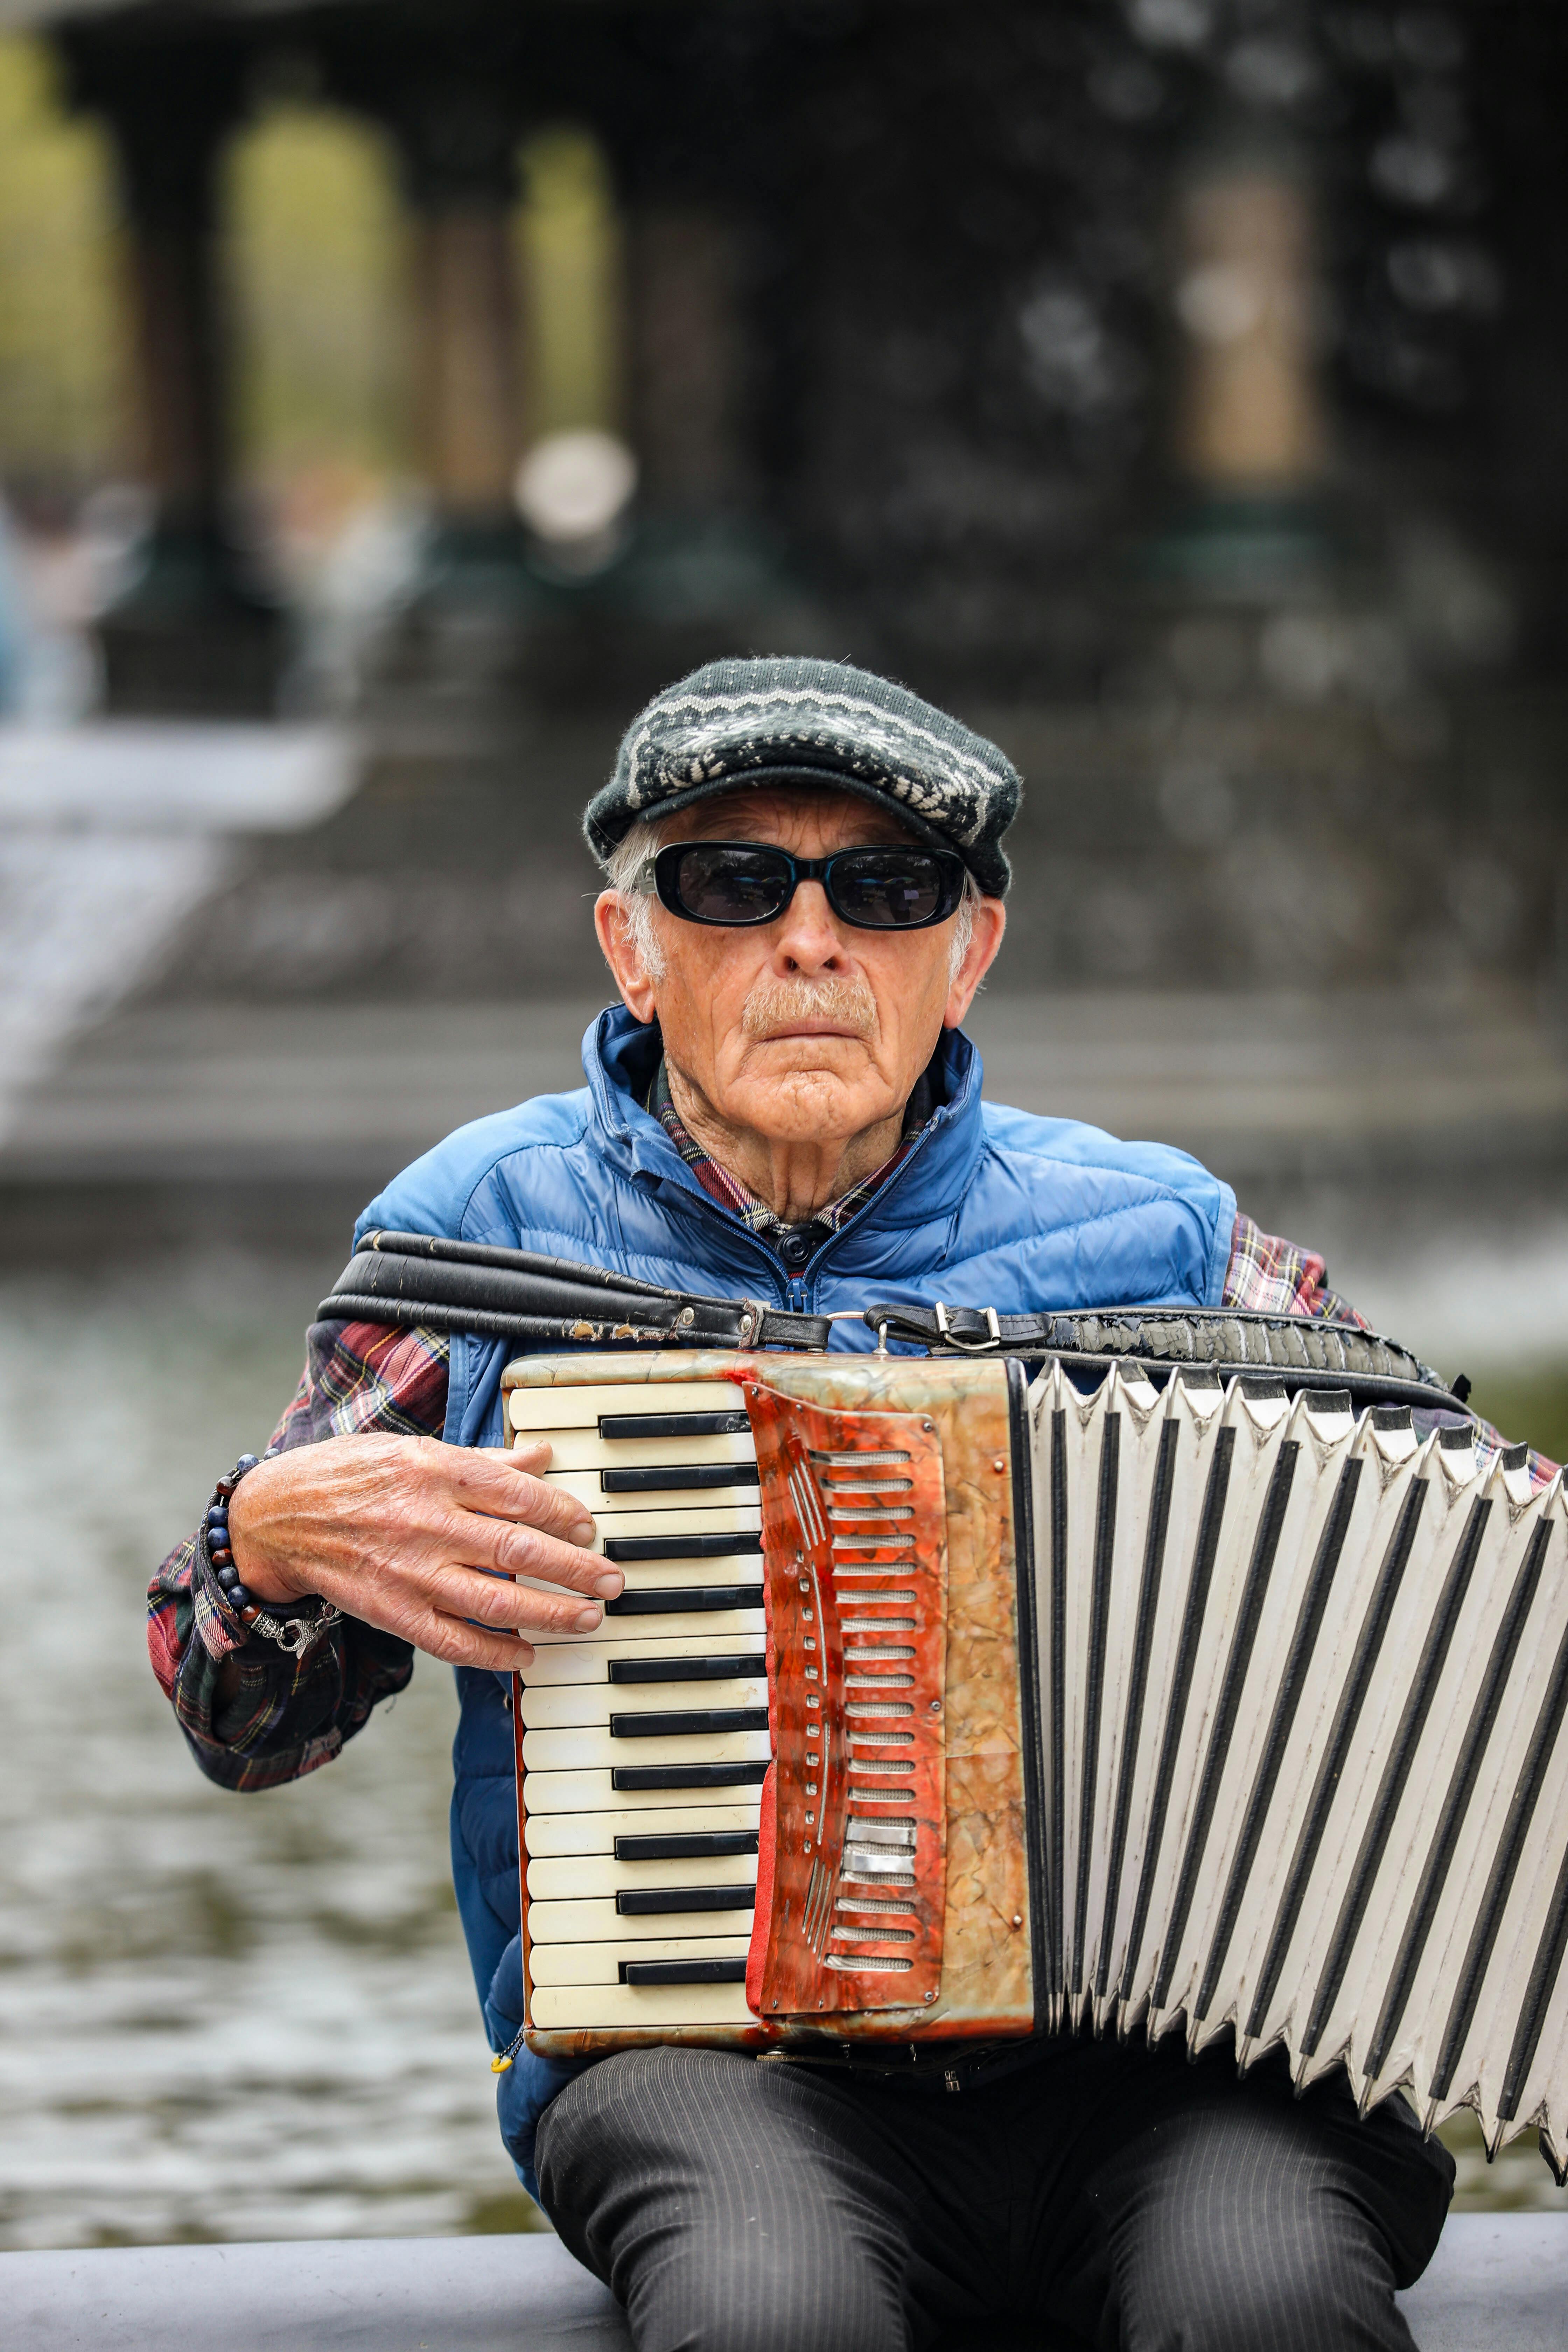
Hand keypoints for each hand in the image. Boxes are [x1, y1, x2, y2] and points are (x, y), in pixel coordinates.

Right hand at [225, 1434, 615, 1670]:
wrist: (275, 1517)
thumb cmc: (349, 1474)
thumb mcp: (413, 1449)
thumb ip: (482, 1460)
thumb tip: (542, 1455)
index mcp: (436, 1471)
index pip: (521, 1495)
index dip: (567, 1514)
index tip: (592, 1528)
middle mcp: (427, 1522)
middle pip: (520, 1549)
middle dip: (577, 1569)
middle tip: (613, 1582)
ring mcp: (411, 1572)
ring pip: (496, 1600)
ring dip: (550, 1614)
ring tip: (587, 1618)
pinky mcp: (393, 1612)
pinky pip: (454, 1642)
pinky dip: (496, 1653)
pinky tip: (527, 1654)